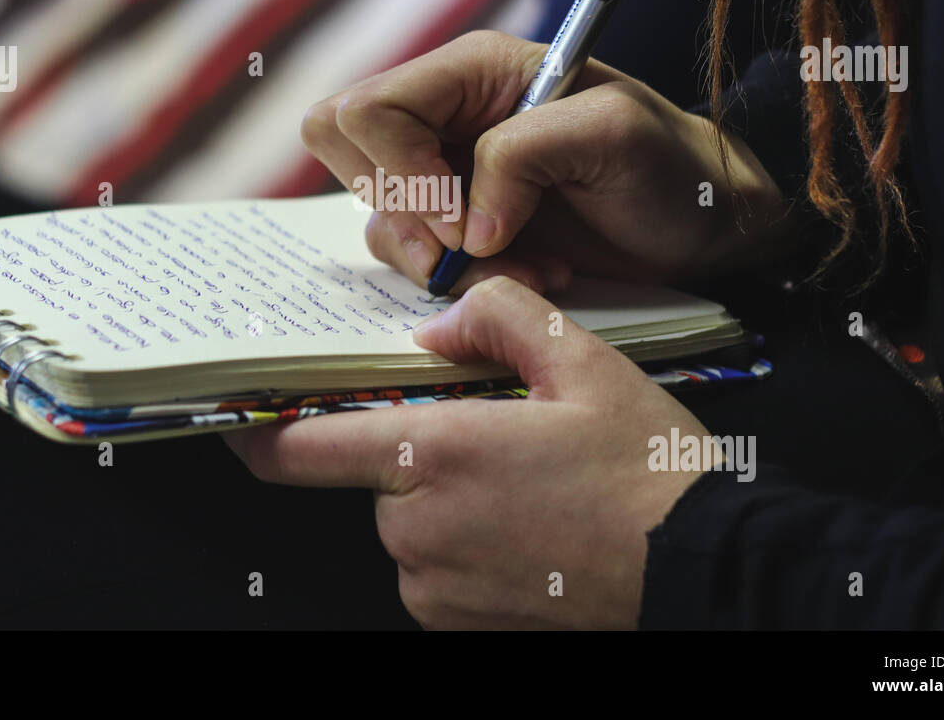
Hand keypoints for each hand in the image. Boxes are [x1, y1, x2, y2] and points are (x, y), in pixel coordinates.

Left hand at [223, 276, 713, 628]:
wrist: (706, 573)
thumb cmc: (647, 471)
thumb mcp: (584, 363)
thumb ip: (497, 318)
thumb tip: (439, 321)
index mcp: (436, 455)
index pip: (303, 449)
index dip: (257, 431)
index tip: (237, 414)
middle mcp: (419, 530)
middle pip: (376, 476)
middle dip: (419, 450)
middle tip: (500, 438)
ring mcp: (435, 589)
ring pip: (409, 524)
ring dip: (448, 501)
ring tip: (534, 491)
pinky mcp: (458, 625)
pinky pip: (435, 571)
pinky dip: (467, 546)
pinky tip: (534, 533)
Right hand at [301, 30, 792, 293]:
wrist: (702, 222)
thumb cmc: (670, 163)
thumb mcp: (612, 133)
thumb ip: (522, 155)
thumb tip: (462, 229)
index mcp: (470, 72)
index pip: (369, 110)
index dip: (401, 172)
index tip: (460, 222)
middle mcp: (443, 116)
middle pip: (341, 147)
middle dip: (400, 212)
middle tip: (467, 243)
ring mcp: (444, 173)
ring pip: (376, 216)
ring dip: (440, 260)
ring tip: (526, 263)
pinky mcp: (455, 227)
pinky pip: (410, 257)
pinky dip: (459, 281)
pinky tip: (529, 272)